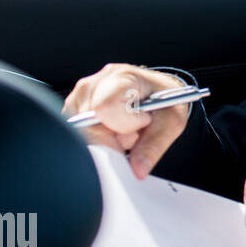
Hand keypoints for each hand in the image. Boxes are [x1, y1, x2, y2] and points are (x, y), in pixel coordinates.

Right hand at [61, 63, 190, 178]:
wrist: (159, 94)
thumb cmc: (165, 102)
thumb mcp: (171, 122)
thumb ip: (153, 146)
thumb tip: (136, 169)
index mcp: (122, 77)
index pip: (105, 107)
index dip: (124, 125)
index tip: (143, 123)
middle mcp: (96, 82)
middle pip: (89, 124)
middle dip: (113, 138)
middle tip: (134, 132)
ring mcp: (81, 96)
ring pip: (82, 132)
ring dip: (105, 139)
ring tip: (124, 129)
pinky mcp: (73, 109)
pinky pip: (79, 134)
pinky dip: (97, 138)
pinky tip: (112, 130)